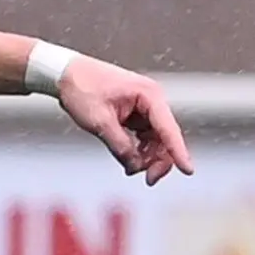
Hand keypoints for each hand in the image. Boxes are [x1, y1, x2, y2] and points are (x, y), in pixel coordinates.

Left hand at [55, 57, 195, 185]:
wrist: (65, 74)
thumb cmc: (82, 89)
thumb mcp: (100, 122)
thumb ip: (121, 147)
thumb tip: (136, 167)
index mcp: (148, 95)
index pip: (168, 128)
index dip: (178, 152)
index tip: (188, 170)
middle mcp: (151, 101)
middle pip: (166, 138)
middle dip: (159, 160)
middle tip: (148, 180)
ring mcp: (144, 108)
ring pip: (156, 141)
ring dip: (147, 158)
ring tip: (130, 169)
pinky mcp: (134, 115)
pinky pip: (144, 138)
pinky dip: (139, 151)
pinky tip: (129, 162)